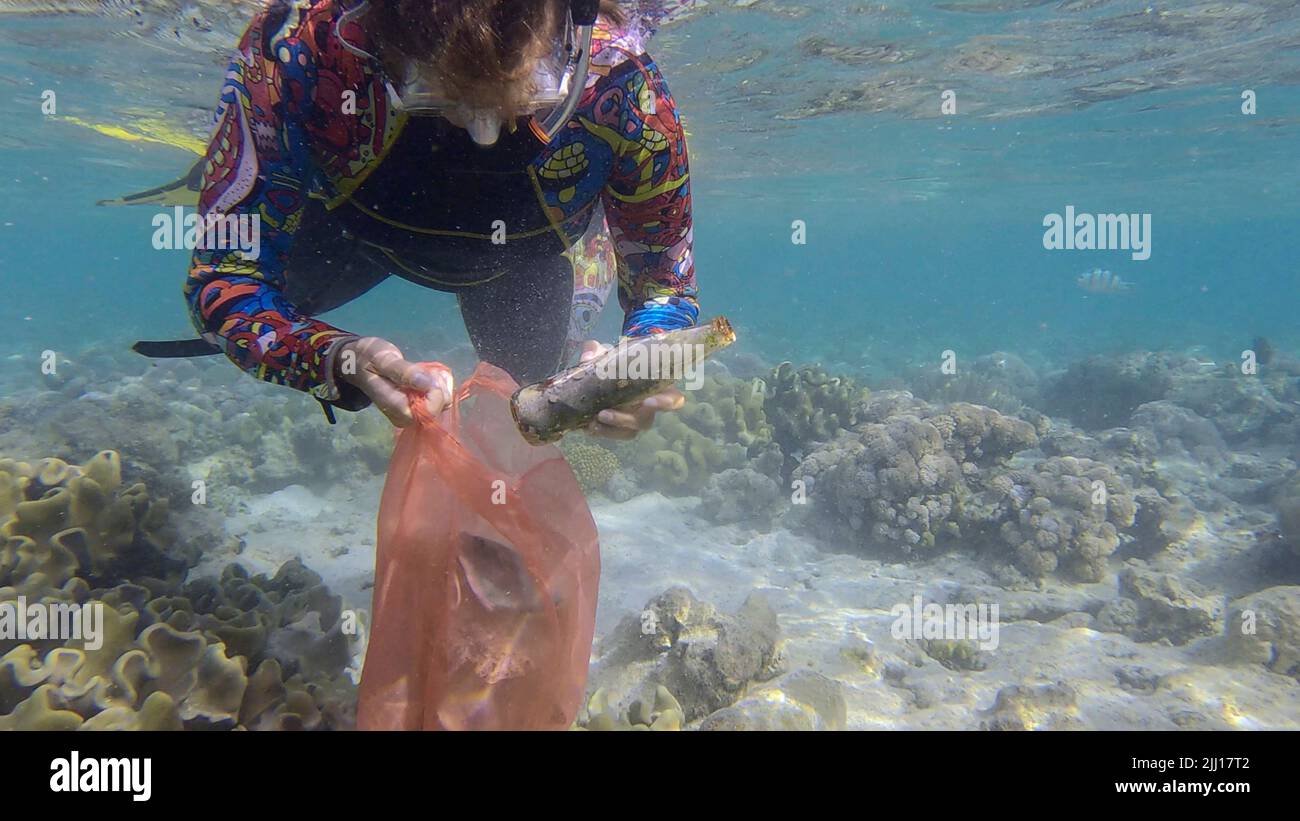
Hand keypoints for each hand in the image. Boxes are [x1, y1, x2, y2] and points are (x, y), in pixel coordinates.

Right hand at [335, 336, 449, 426]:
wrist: (359, 362)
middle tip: (430, 370)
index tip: (430, 376)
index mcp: (391, 406)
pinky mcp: (417, 406)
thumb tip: (428, 385)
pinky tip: (431, 374)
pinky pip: (440, 400)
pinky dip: (440, 385)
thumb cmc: (370, 359)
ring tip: (429, 370)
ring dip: (441, 385)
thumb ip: (404, 372)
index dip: (435, 397)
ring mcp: (410, 412)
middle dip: (439, 388)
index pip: (423, 414)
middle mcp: (402, 415)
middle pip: (435, 412)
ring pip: (441, 406)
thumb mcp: (384, 359)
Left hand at [579, 340, 684, 439]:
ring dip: (613, 427)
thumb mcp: (605, 354)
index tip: (649, 401)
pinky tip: (587, 426)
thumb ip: (596, 352)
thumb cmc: (612, 364)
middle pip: (646, 421)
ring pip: (629, 431)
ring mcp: (632, 421)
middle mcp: (647, 409)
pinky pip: (611, 435)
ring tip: (596, 418)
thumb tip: (588, 358)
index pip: (674, 399)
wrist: (594, 380)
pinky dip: (600, 432)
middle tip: (607, 413)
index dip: (667, 403)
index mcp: (655, 388)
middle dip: (628, 419)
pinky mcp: (616, 429)